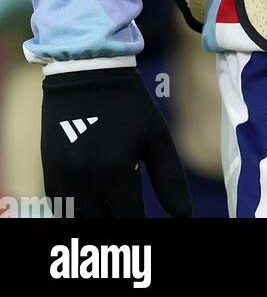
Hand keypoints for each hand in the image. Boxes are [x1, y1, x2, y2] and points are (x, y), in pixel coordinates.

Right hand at [41, 66, 191, 216]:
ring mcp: (66, 176)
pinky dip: (76, 210)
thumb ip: (169, 176)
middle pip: (104, 222)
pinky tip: (91, 204)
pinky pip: (61, 207)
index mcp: (118, 168)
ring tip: (111, 210)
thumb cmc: (128, 104)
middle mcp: (89, 178)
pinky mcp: (51, 172)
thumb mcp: (154, 134)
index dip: (140, 223)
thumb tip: (184, 216)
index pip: (130, 218)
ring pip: (81, 218)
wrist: (86, 73)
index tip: (145, 220)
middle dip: (119, 221)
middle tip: (128, 213)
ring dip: (98, 218)